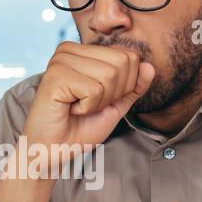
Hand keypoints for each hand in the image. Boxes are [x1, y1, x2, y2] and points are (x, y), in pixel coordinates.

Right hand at [23, 41, 154, 160]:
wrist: (52, 152)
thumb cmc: (78, 130)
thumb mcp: (114, 107)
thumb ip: (133, 87)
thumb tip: (149, 66)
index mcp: (82, 51)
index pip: (128, 57)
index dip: (124, 87)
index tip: (98, 101)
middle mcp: (69, 50)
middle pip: (122, 63)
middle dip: (113, 94)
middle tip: (88, 106)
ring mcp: (60, 61)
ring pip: (110, 75)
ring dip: (99, 102)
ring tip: (78, 108)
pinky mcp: (55, 76)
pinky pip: (94, 89)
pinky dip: (88, 107)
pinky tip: (69, 109)